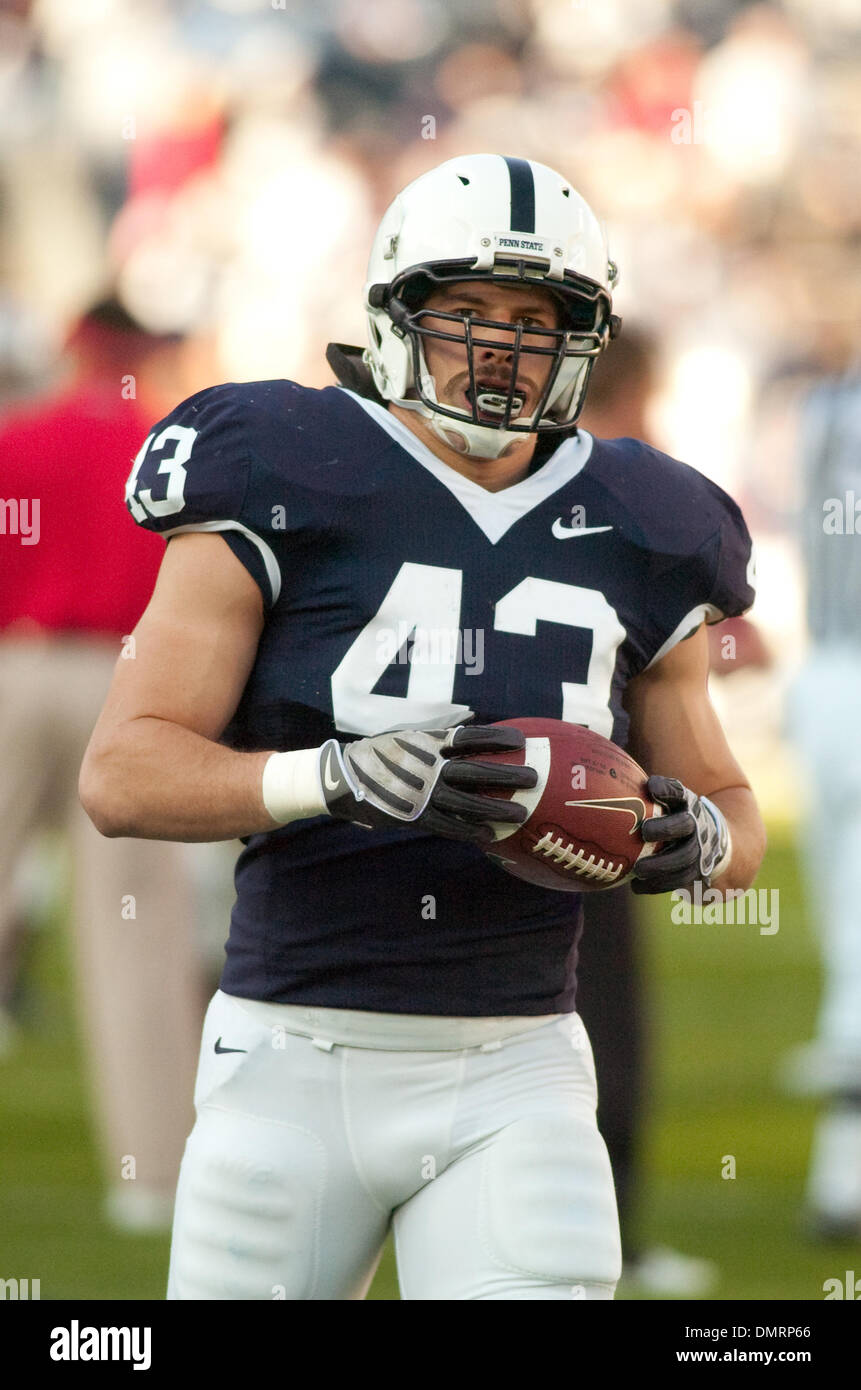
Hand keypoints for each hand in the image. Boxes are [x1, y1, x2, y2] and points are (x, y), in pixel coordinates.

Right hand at [319, 725, 536, 843]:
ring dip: (496, 807)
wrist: (343, 779)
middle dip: (507, 774)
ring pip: (467, 801)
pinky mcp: (414, 816)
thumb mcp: (407, 736)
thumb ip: (437, 736)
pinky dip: (470, 830)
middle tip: (533, 778)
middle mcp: (429, 766)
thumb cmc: (380, 754)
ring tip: (521, 813)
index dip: (496, 737)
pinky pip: (448, 826)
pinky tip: (489, 834)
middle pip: (476, 770)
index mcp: (429, 742)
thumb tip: (468, 728)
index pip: (470, 737)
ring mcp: (422, 793)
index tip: (520, 739)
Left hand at [631, 775, 730, 894]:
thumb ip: (640, 794)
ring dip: (661, 865)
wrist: (710, 839)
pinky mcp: (696, 871)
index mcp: (685, 804)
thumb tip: (600, 784)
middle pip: (684, 825)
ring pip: (684, 858)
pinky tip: (636, 886)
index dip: (667, 789)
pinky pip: (678, 880)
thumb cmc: (671, 816)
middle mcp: (695, 825)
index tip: (651, 786)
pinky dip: (657, 885)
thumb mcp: (664, 802)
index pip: (678, 792)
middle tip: (644, 832)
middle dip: (666, 828)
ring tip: (639, 870)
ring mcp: (698, 849)